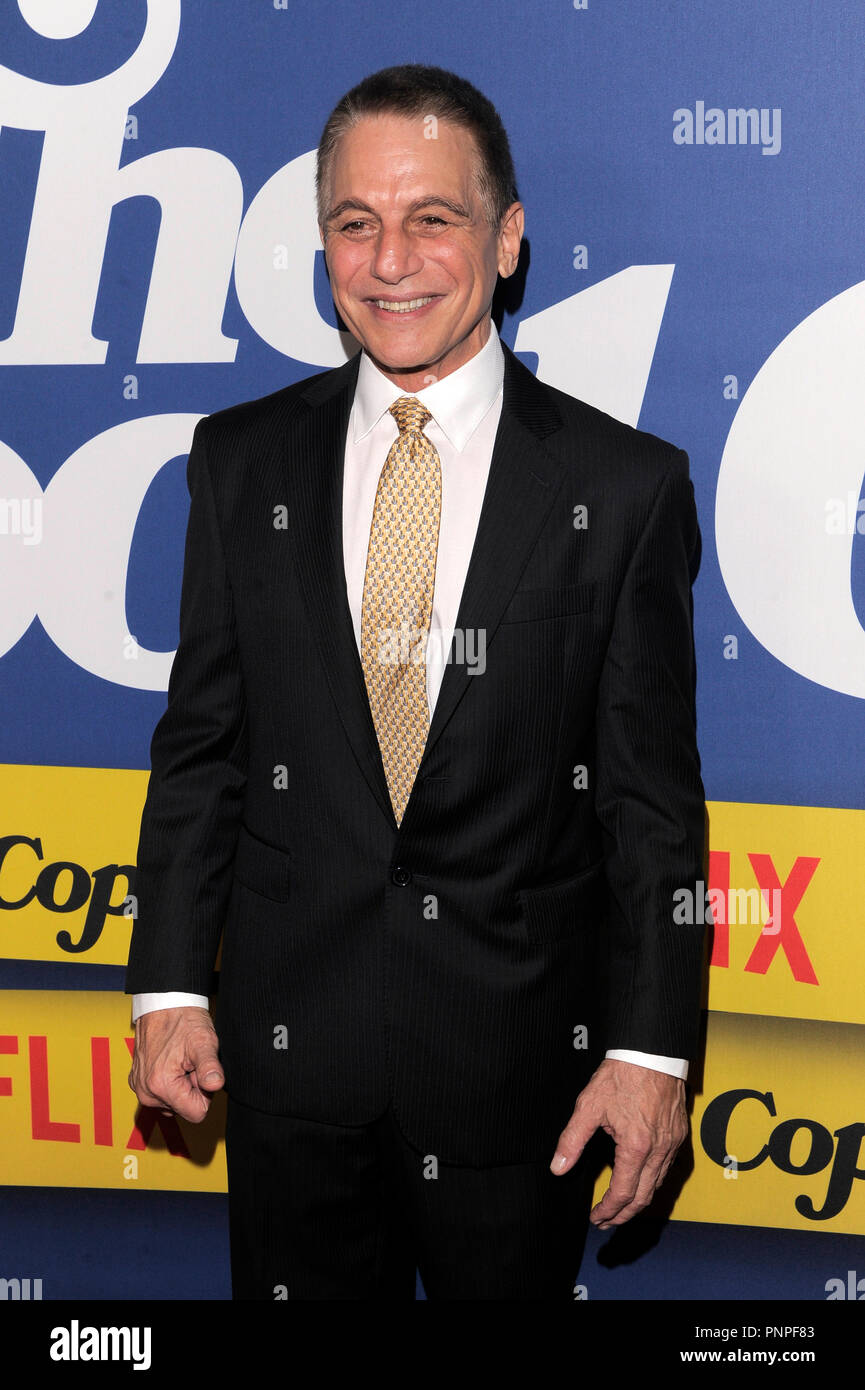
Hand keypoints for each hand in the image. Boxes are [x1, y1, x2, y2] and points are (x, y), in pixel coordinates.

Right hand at [128, 1005, 223, 1123]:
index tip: (200, 1070)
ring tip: (181, 1060)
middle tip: (190, 1061)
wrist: (163, 1003)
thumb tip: (215, 1085)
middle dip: (192, 1088)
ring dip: (182, 1084)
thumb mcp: (203, 1041)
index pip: (197, 1113)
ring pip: (174, 1102)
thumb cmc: (184, 1020)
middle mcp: (146, 1093)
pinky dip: (169, 1080)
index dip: (205, 1092)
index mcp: (161, 1086)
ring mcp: (140, 1088)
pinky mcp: (137, 1082)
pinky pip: (162, 1093)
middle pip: (184, 1108)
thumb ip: (210, 1067)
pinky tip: (171, 1060)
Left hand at [549, 1058, 687, 1226]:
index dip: (608, 1210)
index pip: (623, 1194)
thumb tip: (558, 1167)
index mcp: (637, 1147)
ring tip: (619, 1207)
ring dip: (638, 1201)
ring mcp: (673, 1143)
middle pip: (644, 1197)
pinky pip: (666, 1169)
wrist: (652, 1051)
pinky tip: (639, 1181)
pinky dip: (651, 1182)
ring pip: (657, 1185)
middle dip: (623, 1214)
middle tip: (605, 1221)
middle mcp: (659, 1150)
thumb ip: (572, 1140)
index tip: (596, 1217)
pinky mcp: (679, 1134)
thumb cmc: (622, 1074)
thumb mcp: (589, 1106)